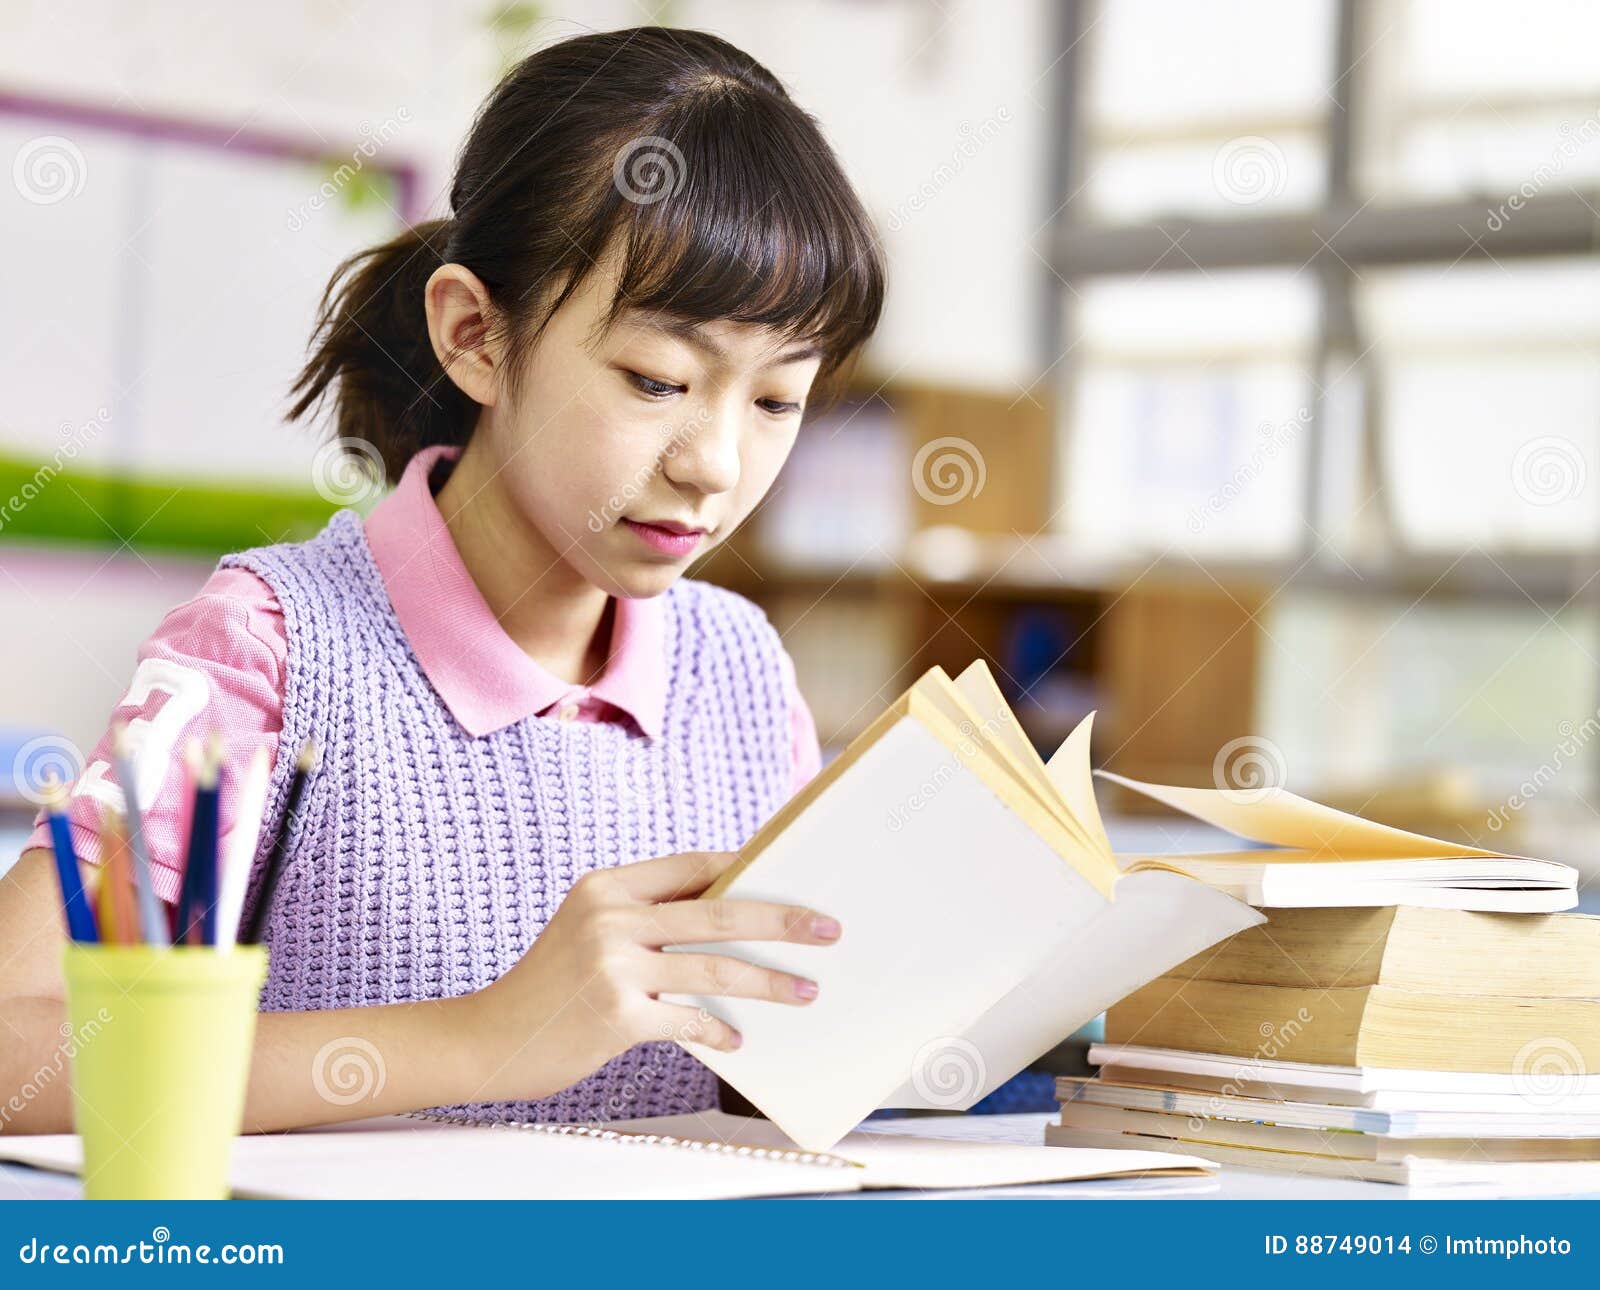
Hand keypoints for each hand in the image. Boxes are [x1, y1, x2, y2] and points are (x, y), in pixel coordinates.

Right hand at [455, 850, 840, 1103]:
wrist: (488, 1038)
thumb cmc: (549, 988)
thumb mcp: (587, 930)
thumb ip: (645, 918)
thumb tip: (728, 915)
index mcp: (606, 886)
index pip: (692, 865)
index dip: (746, 867)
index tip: (793, 873)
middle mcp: (609, 916)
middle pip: (718, 910)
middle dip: (783, 919)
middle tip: (828, 927)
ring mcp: (612, 965)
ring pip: (715, 967)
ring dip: (769, 981)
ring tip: (806, 990)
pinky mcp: (616, 1014)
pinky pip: (689, 1020)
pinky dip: (719, 1030)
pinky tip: (737, 1038)